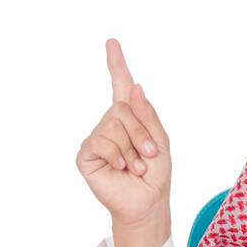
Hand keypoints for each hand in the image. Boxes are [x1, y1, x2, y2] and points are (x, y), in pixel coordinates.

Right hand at [75, 39, 171, 228]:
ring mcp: (97, 138)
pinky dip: (116, 156)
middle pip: (121, 109)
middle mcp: (110, 124)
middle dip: (140, 133)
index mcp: (129, 118)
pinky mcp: (86, 154)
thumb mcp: (160, 142)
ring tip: (136, 166)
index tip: (112, 43)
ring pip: (112, 126)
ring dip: (131, 149)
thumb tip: (135, 87)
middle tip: (149, 155)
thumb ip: (148, 115)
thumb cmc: (155, 175)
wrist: (146, 203)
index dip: (116, 64)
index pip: (120, 86)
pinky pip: (101, 142)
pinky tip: (120, 168)